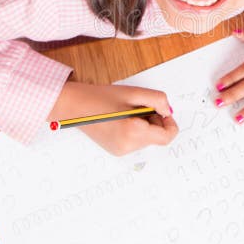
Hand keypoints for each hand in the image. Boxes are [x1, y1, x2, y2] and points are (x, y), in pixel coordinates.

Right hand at [48, 81, 177, 155]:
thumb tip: (168, 111)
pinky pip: (135, 141)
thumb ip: (157, 100)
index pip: (166, 137)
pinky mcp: (115, 150)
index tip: (163, 111)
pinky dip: (135, 130)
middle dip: (154, 120)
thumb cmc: (100, 97)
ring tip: (127, 112)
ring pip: (146, 139)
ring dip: (144, 125)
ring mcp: (120, 151)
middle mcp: (127, 146)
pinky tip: (121, 119)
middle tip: (139, 106)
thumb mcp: (134, 93)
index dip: (169, 123)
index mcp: (133, 132)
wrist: (73, 106)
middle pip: (156, 137)